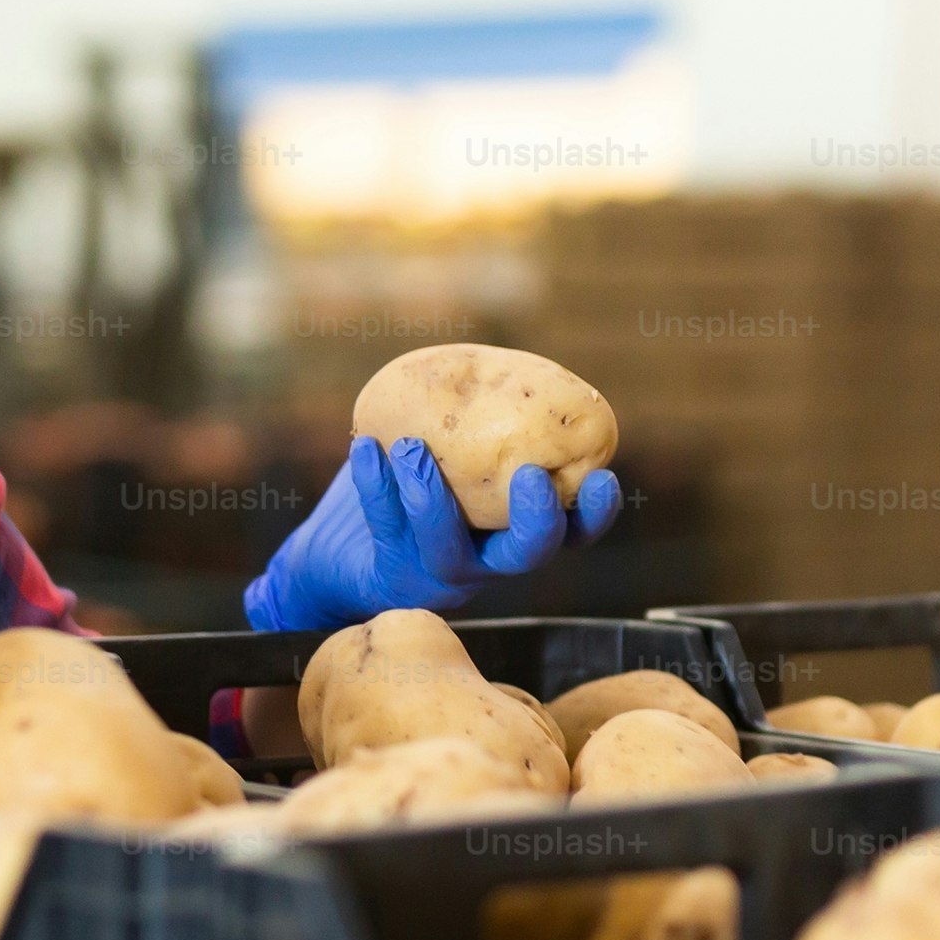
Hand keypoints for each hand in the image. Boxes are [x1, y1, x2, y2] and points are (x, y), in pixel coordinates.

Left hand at [242, 437, 622, 633]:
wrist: (335, 553)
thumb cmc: (403, 489)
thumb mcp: (449, 451)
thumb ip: (475, 421)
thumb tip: (494, 362)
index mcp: (512, 528)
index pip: (571, 530)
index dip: (594, 512)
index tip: (604, 477)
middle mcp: (486, 558)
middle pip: (530, 554)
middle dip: (539, 520)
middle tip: (529, 477)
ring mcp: (439, 574)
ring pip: (449, 549)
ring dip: (432, 496)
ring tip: (411, 448)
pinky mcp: (391, 577)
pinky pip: (387, 531)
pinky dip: (377, 487)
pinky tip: (366, 449)